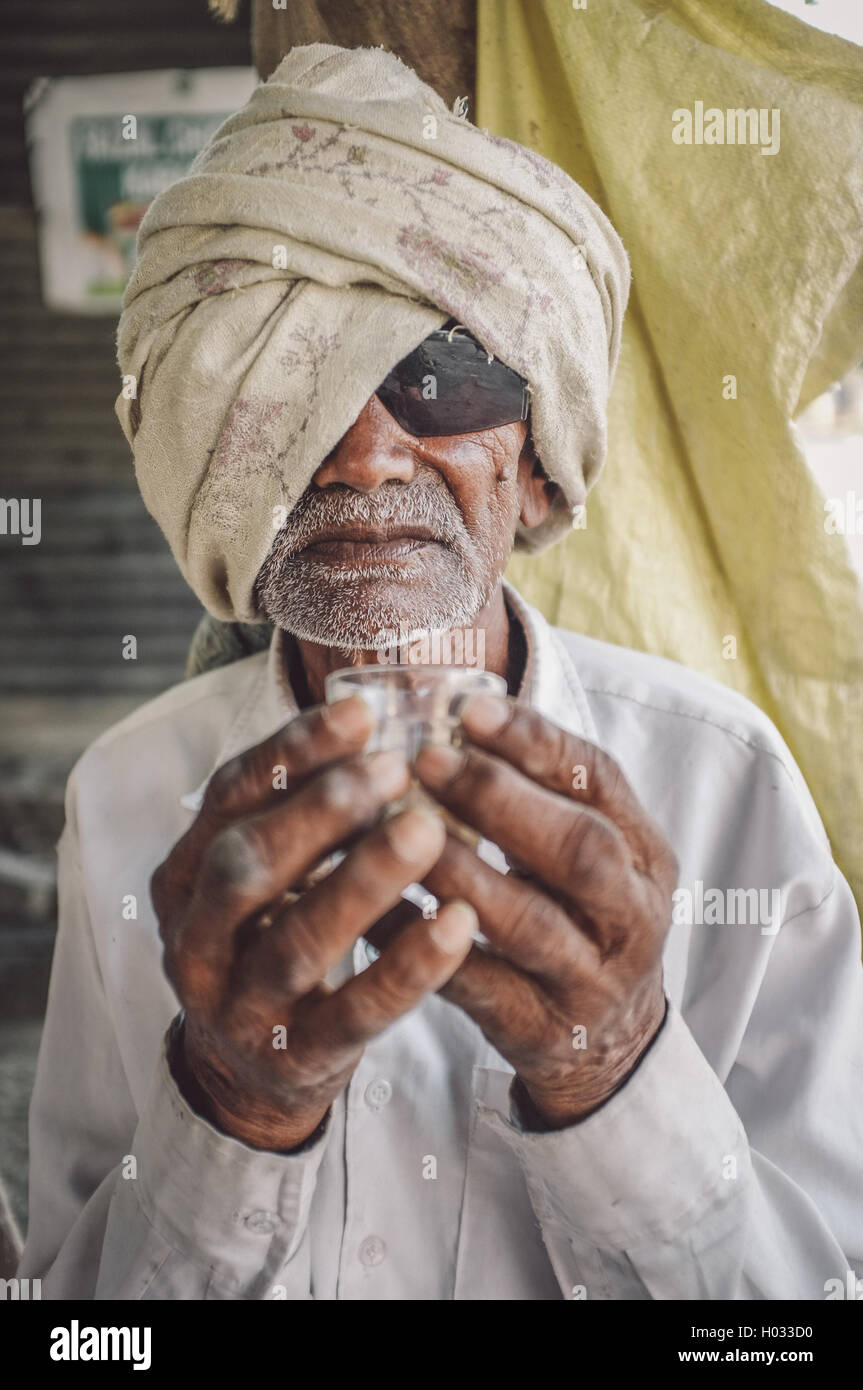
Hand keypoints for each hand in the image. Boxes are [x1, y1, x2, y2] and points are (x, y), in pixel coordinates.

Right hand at [150, 695, 475, 1150]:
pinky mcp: (293, 1059)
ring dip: (363, 881)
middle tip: (396, 768)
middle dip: (321, 810)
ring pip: (296, 941)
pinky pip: (354, 1013)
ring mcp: (239, 1006)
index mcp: (185, 876)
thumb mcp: (268, 877)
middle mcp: (197, 939)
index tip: (362, 713)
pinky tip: (458, 925)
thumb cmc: (272, 940)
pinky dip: (407, 968)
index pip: (229, 798)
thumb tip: (381, 727)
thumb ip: (304, 814)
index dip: (293, 752)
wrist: (247, 1075)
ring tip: (426, 830)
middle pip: (247, 864)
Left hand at [412, 695, 677, 1127]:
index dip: (535, 741)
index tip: (467, 709)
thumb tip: (457, 710)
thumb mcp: (592, 855)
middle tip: (425, 761)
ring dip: (459, 871)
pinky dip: (425, 949)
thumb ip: (544, 794)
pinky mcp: (542, 1031)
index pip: (601, 781)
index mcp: (646, 853)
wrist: (609, 1043)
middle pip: (581, 849)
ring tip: (395, 832)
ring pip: (529, 922)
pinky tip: (375, 914)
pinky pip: (479, 988)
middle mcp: (632, 914)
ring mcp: (593, 979)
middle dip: (500, 800)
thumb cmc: (580, 919)